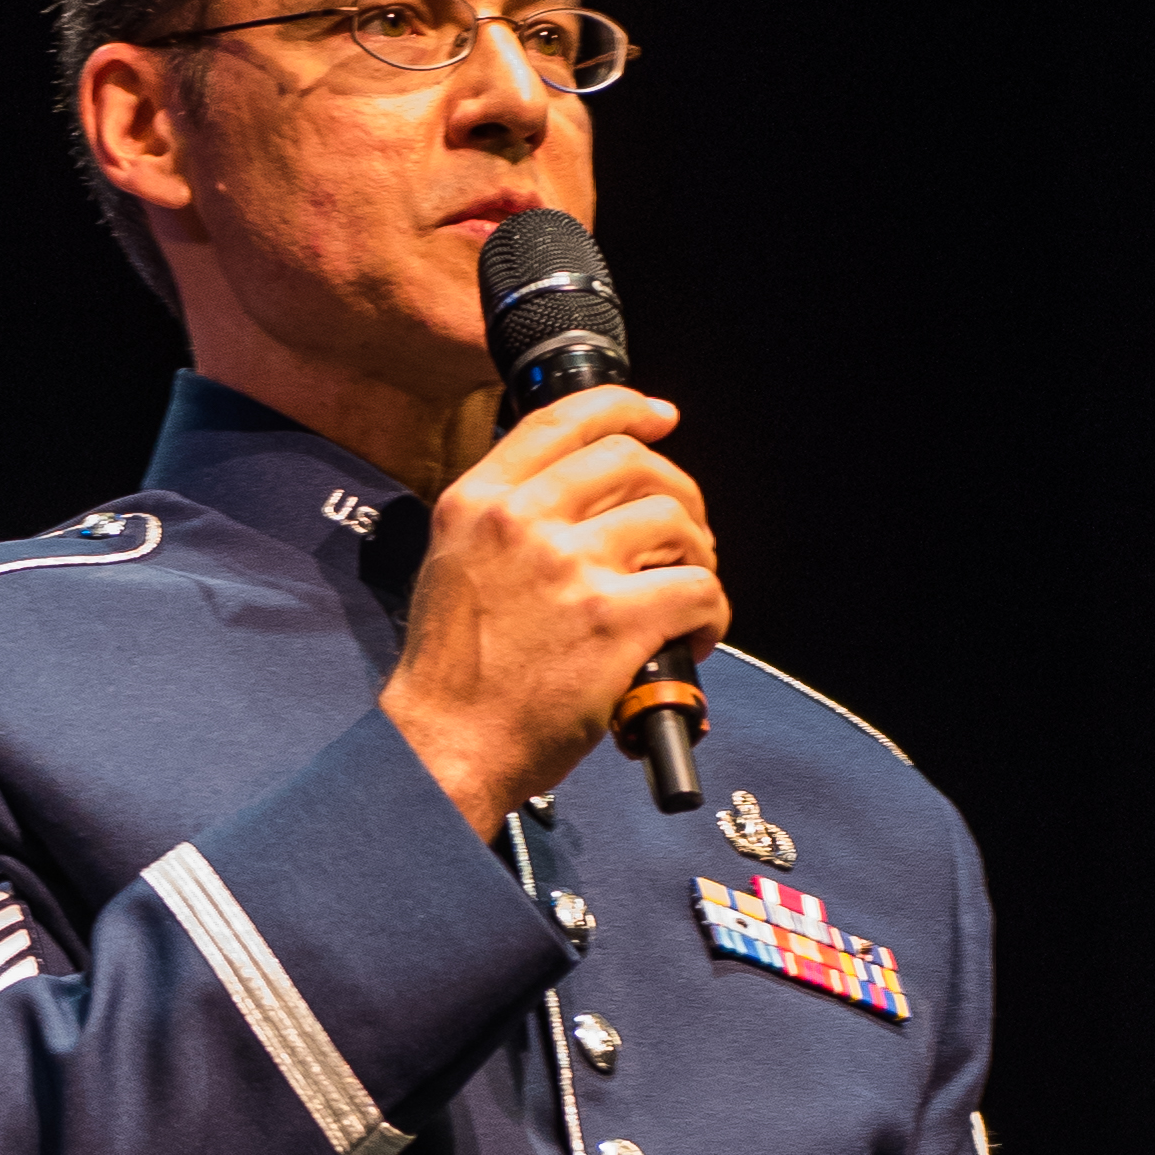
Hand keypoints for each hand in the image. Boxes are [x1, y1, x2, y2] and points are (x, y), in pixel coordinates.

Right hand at [380, 386, 728, 839]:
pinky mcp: (613, 620)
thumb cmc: (451, 676)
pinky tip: (694, 636)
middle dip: (677, 491)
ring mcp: (570, 567)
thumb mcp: (451, 566)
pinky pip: (697, 589)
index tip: (658, 416)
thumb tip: (577, 494)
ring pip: (674, 520)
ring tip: (685, 590)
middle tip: (683, 533)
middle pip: (632, 461)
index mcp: (478, 502)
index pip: (564, 419)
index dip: (624, 407)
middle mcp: (521, 521)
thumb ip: (501, 520)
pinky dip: (711, 612)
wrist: (443, 748)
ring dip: (698, 554)